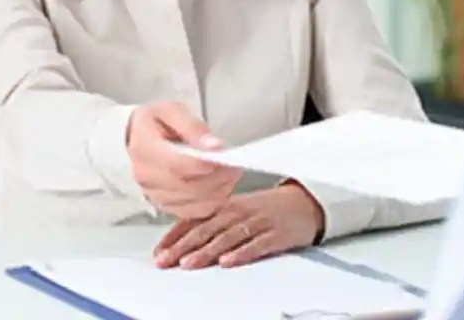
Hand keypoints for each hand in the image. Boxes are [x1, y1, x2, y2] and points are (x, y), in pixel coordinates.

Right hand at [126, 101, 242, 219]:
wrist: (135, 138)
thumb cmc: (156, 122)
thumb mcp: (172, 111)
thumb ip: (193, 126)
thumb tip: (214, 146)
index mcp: (144, 149)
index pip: (174, 166)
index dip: (202, 165)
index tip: (222, 156)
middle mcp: (146, 176)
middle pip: (186, 187)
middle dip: (216, 178)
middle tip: (235, 165)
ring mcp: (154, 194)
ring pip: (193, 202)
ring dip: (218, 190)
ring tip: (231, 173)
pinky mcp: (165, 205)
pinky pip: (193, 212)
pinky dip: (212, 202)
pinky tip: (221, 187)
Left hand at [152, 183, 324, 269]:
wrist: (305, 201)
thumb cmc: (267, 208)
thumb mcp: (236, 210)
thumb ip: (211, 222)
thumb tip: (180, 241)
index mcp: (226, 205)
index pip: (194, 220)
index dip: (174, 237)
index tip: (158, 253)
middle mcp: (238, 212)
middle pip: (207, 229)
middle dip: (183, 247)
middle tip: (167, 261)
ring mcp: (257, 222)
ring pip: (228, 237)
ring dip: (207, 251)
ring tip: (190, 263)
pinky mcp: (276, 234)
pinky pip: (257, 244)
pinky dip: (241, 253)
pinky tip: (229, 261)